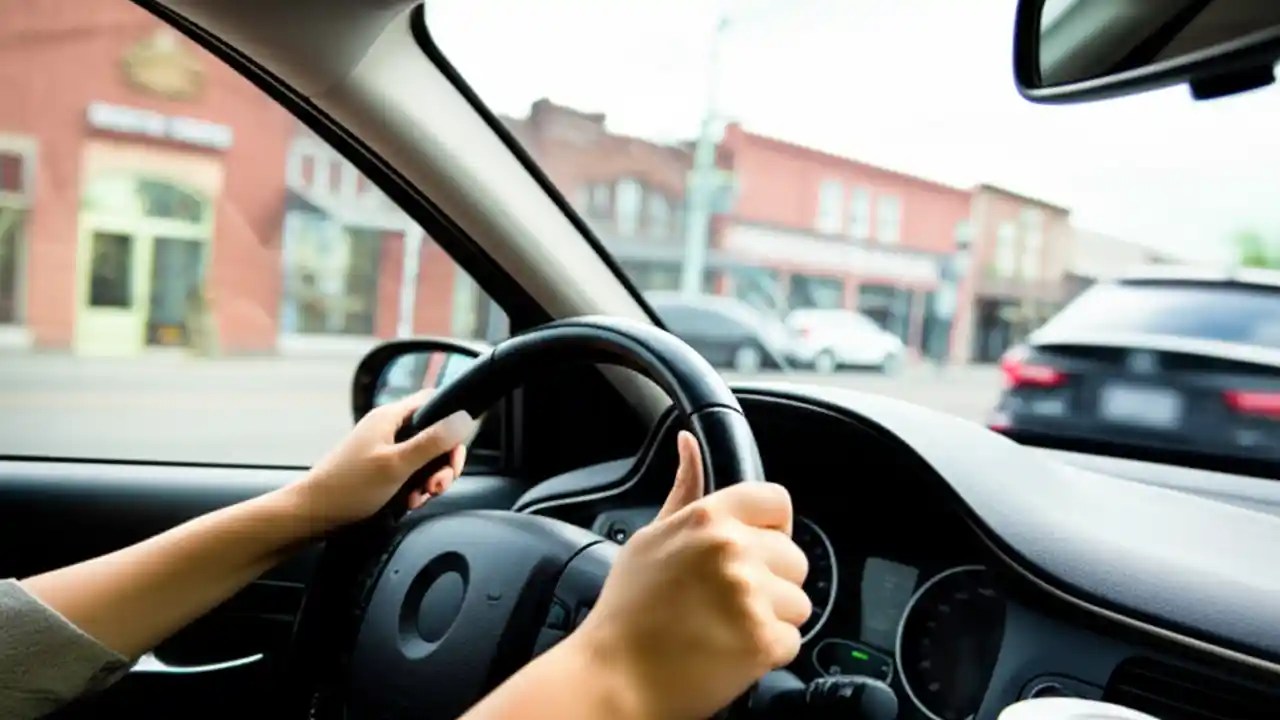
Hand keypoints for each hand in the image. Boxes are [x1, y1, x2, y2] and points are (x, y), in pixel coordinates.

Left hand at [289, 389, 475, 531]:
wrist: (312, 515)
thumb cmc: (348, 488)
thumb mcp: (397, 464)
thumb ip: (432, 441)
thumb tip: (465, 418)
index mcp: (390, 417)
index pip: (434, 403)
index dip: (453, 424)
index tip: (454, 453)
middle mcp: (388, 429)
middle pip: (435, 436)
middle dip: (443, 464)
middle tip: (438, 486)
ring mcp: (384, 450)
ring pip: (425, 459)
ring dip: (430, 481)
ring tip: (419, 498)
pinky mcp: (381, 470)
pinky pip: (411, 475)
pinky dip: (415, 489)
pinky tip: (408, 503)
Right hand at [573, 431, 810, 719]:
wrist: (615, 678)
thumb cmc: (628, 612)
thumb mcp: (650, 538)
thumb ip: (683, 490)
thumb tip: (689, 443)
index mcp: (709, 518)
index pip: (777, 501)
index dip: (770, 530)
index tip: (753, 550)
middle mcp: (734, 550)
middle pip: (795, 558)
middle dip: (771, 582)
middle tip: (726, 601)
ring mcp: (751, 595)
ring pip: (799, 603)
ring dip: (772, 619)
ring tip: (726, 628)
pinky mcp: (762, 639)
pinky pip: (792, 641)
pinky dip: (767, 653)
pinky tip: (730, 652)